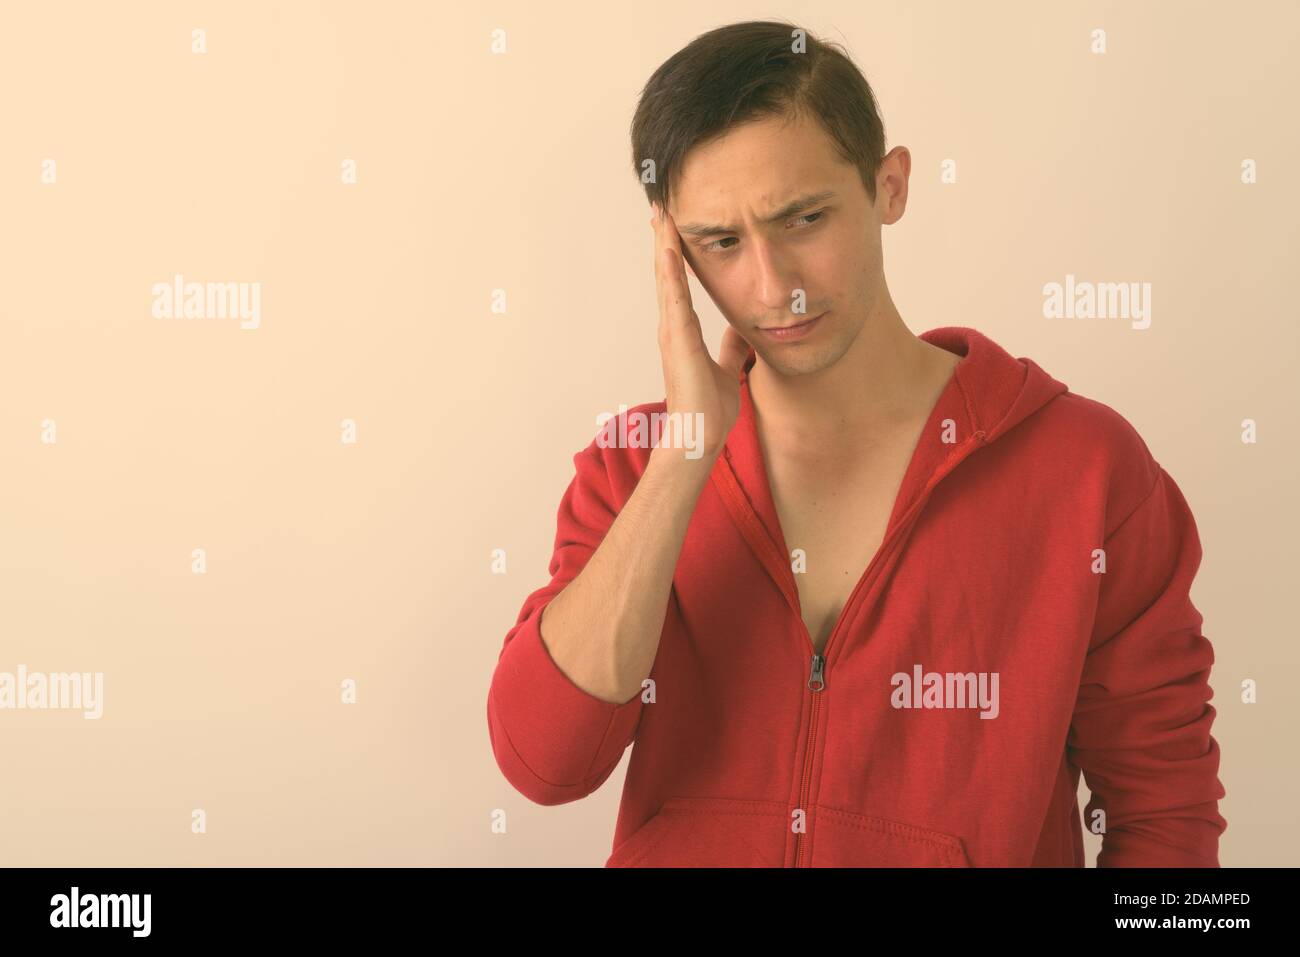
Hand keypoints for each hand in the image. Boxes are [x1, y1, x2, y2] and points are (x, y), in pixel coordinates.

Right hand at [650, 201, 748, 460]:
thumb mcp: (727, 368)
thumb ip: (730, 347)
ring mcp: (672, 331)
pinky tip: (668, 248)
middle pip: (666, 272)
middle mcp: (673, 326)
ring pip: (666, 278)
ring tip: (660, 213)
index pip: (679, 282)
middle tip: (660, 205)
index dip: (676, 253)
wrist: (699, 436)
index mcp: (684, 331)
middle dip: (663, 238)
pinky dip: (670, 272)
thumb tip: (740, 329)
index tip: (673, 226)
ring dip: (663, 245)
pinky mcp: (678, 340)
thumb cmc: (709, 410)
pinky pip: (674, 299)